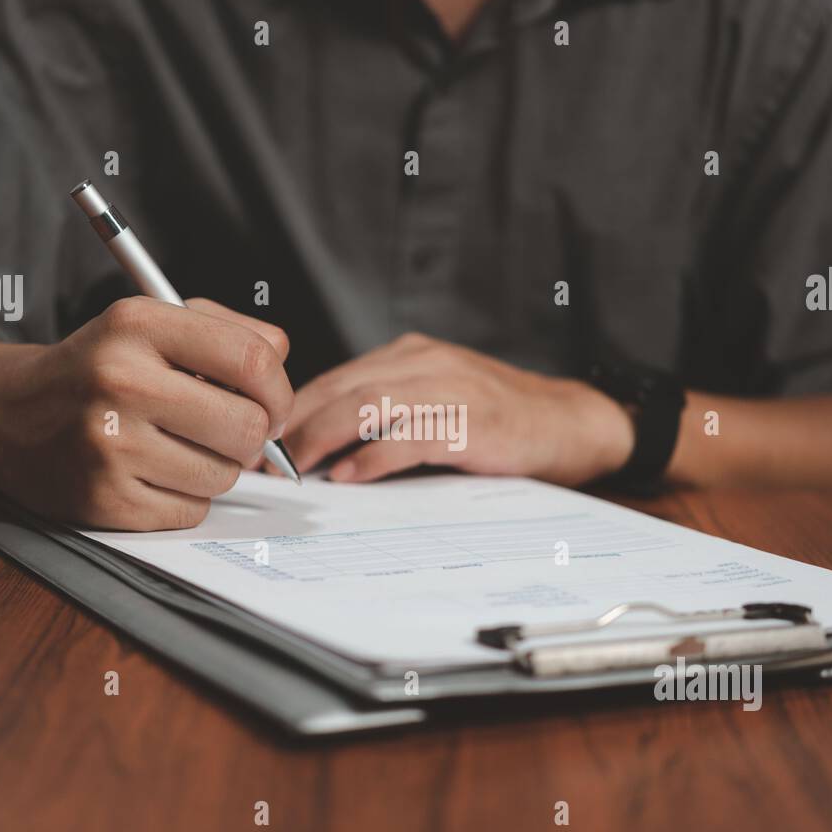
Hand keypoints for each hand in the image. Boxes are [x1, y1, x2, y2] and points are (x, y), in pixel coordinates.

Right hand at [0, 297, 291, 529]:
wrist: (7, 415)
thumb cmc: (99, 368)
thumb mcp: (151, 324)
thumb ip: (226, 331)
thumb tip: (283, 361)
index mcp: (137, 326)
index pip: (252, 358)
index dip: (278, 388)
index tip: (272, 403)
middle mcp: (120, 381)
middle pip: (246, 425)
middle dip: (251, 434)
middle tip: (230, 429)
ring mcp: (110, 445)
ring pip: (224, 475)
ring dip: (217, 467)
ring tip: (179, 446)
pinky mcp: (106, 499)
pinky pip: (192, 509)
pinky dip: (186, 497)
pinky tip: (154, 472)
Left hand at [280, 333, 632, 485]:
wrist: (569, 423)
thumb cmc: (497, 418)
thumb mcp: (436, 398)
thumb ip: (386, 411)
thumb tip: (321, 447)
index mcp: (409, 355)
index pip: (333, 378)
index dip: (292, 411)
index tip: (262, 444)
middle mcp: (423, 363)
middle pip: (339, 389)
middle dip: (294, 427)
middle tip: (265, 463)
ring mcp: (447, 388)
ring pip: (364, 406)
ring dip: (321, 440)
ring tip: (296, 470)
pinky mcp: (468, 422)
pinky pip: (406, 437)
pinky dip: (370, 457)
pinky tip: (347, 476)